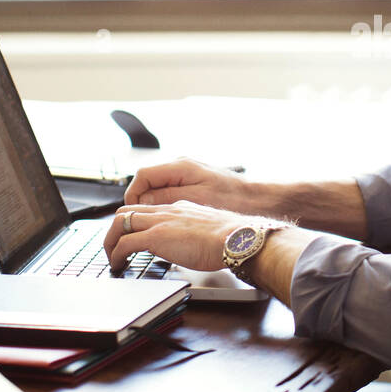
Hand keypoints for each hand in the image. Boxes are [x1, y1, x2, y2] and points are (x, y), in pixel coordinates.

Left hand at [102, 200, 242, 272]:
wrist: (236, 238)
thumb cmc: (229, 239)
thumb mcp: (206, 231)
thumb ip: (192, 233)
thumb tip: (187, 247)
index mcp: (179, 208)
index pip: (147, 209)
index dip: (134, 223)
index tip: (131, 236)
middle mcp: (167, 211)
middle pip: (127, 211)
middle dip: (115, 229)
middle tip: (114, 247)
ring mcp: (161, 222)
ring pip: (120, 223)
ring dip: (110, 241)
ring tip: (112, 258)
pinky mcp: (157, 236)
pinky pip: (124, 242)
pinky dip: (116, 254)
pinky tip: (118, 265)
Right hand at [124, 157, 250, 211]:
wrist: (258, 200)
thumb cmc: (234, 199)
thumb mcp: (196, 200)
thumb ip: (166, 198)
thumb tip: (142, 202)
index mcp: (180, 166)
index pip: (142, 176)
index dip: (132, 196)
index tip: (132, 214)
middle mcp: (181, 167)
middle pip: (147, 182)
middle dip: (139, 203)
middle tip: (138, 223)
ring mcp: (188, 175)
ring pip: (157, 189)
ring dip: (151, 206)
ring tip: (151, 225)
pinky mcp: (194, 185)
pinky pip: (169, 193)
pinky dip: (163, 206)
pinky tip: (168, 221)